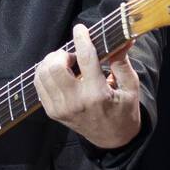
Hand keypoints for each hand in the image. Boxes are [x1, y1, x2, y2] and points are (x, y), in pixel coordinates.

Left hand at [34, 24, 141, 149]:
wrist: (112, 140)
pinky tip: (58, 73)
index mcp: (97, 94)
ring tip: (65, 63)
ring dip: (52, 62)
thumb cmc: (124, 111)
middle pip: (55, 66)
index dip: (81, 39)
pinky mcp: (53, 112)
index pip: (85, 58)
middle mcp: (76, 101)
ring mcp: (61, 108)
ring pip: (43, 74)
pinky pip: (39, 85)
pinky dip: (45, 73)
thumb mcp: (130, 87)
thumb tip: (124, 39)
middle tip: (73, 55)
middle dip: (62, 53)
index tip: (80, 28)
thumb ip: (122, 62)